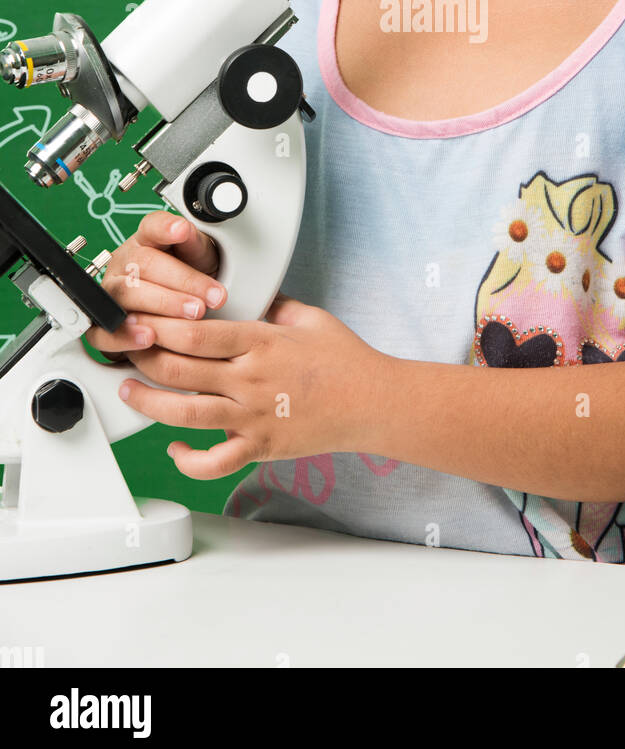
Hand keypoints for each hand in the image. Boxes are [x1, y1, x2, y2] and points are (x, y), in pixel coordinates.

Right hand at [84, 211, 225, 363]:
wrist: (178, 314)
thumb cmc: (187, 280)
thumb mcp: (197, 258)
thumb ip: (194, 243)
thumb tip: (184, 228)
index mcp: (145, 241)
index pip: (151, 227)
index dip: (165, 228)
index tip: (183, 230)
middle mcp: (122, 265)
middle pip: (142, 265)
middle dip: (181, 281)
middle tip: (210, 295)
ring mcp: (109, 295)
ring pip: (124, 296)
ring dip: (162, 306)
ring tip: (193, 313)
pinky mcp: (102, 326)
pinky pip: (103, 333)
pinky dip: (125, 337)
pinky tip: (149, 337)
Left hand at [118, 297, 388, 478]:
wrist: (374, 402)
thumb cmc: (345, 359)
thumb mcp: (309, 316)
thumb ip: (272, 301)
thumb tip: (246, 287)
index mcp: (262, 342)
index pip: (198, 332)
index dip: (161, 325)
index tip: (142, 317)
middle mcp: (252, 379)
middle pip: (181, 369)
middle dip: (144, 357)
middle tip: (127, 347)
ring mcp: (254, 416)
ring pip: (186, 413)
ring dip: (149, 403)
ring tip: (129, 391)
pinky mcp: (260, 446)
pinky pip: (215, 461)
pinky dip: (188, 459)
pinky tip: (175, 447)